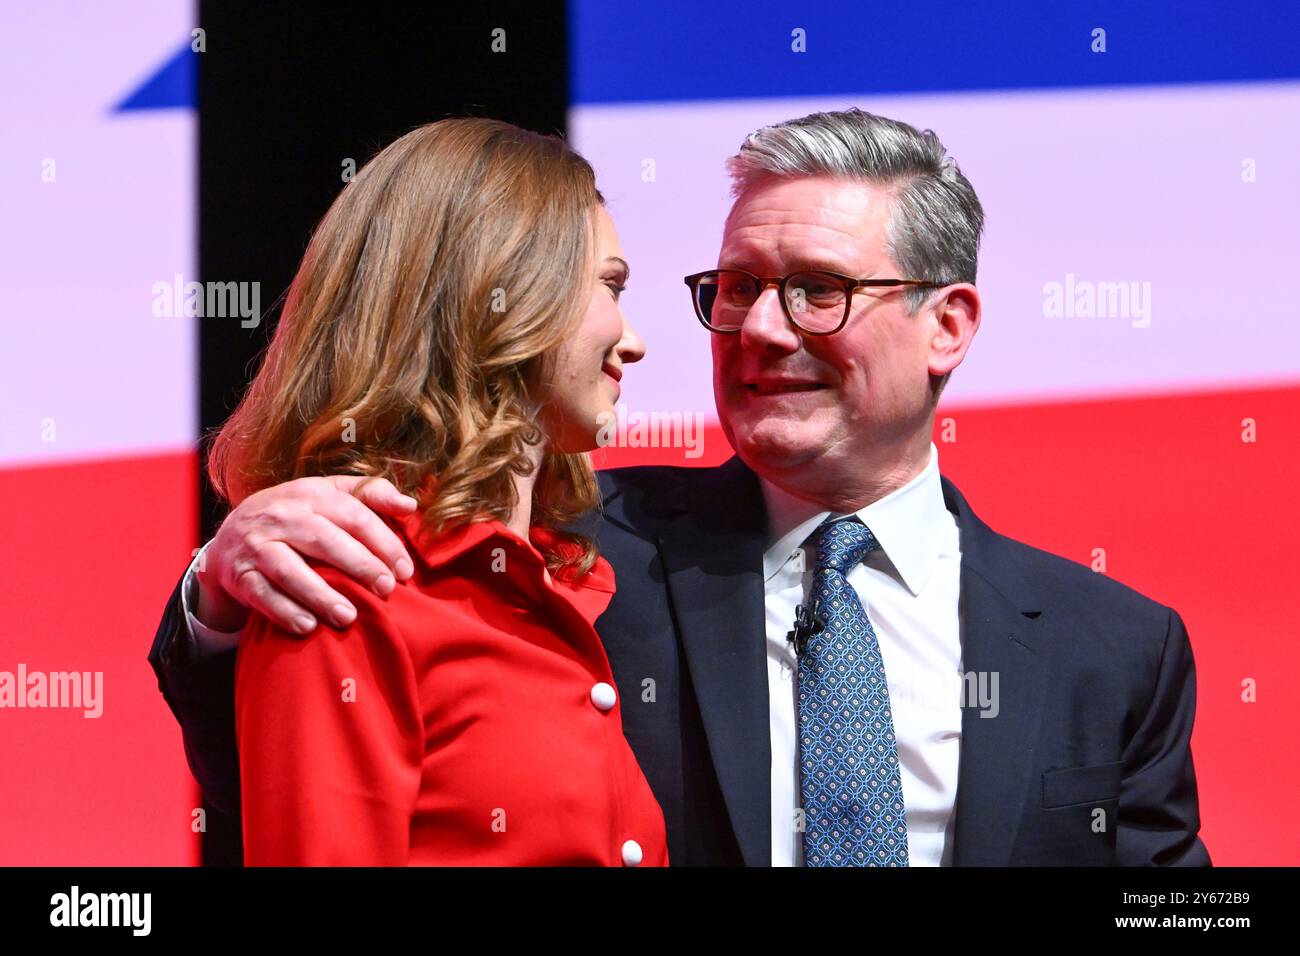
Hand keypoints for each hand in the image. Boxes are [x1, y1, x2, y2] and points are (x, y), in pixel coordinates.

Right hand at [195, 476, 417, 634]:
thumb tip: (410, 506)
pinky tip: (308, 627)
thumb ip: (370, 495)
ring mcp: (256, 545)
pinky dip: (284, 611)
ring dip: (321, 595)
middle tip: (385, 590)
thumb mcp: (328, 495)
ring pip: (289, 570)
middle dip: (359, 566)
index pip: (352, 514)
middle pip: (323, 539)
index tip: (404, 570)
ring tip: (349, 617)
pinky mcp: (238, 575)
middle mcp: (280, 515)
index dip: (382, 542)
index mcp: (309, 494)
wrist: (231, 537)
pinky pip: (261, 595)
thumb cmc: (296, 517)